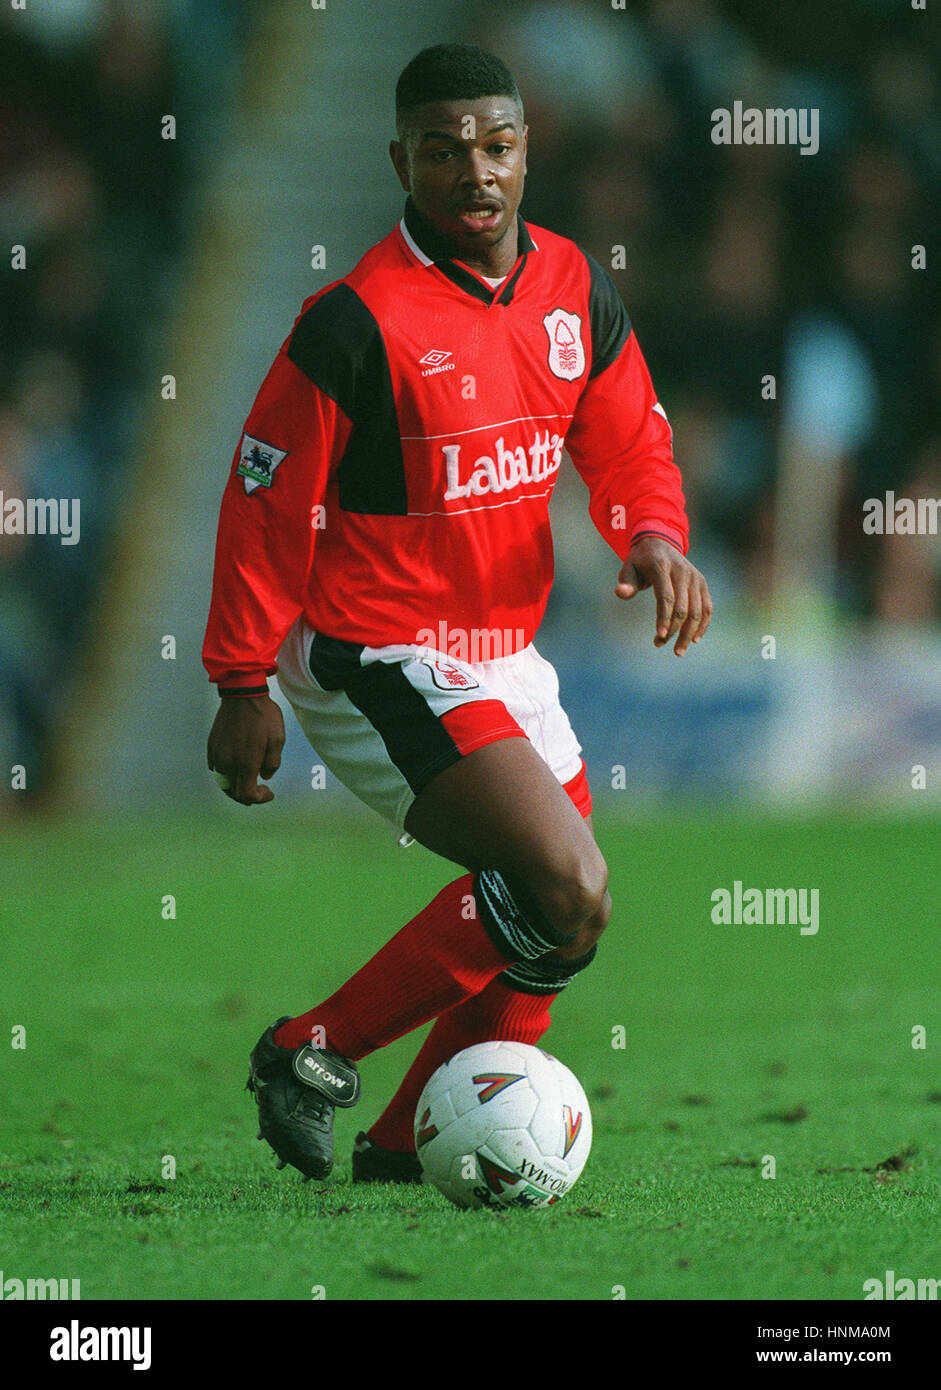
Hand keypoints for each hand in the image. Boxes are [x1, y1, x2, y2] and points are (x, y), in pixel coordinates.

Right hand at [207, 694, 284, 804]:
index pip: (246, 794)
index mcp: (246, 762)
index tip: (268, 792)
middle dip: (247, 796)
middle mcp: (228, 762)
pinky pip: (216, 768)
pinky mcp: (212, 746)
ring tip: (247, 780)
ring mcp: (218, 754)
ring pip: (223, 781)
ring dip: (235, 786)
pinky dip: (225, 774)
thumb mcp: (278, 740)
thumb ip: (272, 763)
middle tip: (259, 791)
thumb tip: (265, 775)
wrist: (242, 694)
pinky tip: (235, 768)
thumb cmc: (263, 716)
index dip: (258, 799)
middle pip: (233, 792)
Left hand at [615, 536, 712, 655]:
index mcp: (662, 567)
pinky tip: (694, 639)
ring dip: (688, 633)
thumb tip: (621, 593)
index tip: (658, 637)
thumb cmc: (641, 560)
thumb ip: (626, 582)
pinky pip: (707, 607)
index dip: (663, 619)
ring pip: (697, 611)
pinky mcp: (701, 583)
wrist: (660, 541)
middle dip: (672, 630)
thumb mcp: (628, 567)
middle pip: (682, 608)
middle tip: (659, 645)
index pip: (666, 597)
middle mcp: (682, 572)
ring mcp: (694, 577)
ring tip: (678, 651)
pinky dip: (703, 625)